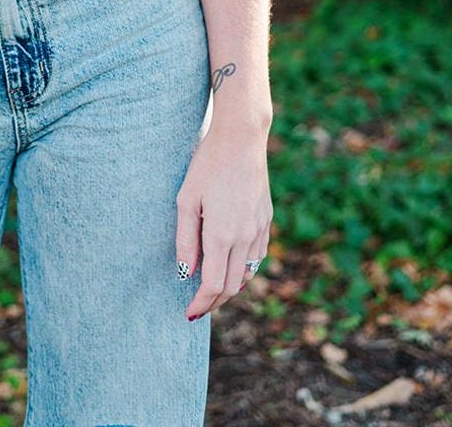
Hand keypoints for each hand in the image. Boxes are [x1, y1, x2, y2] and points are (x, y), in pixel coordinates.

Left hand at [176, 125, 271, 320]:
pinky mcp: (266, 221)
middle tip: (198, 306)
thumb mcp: (186, 199)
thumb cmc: (207, 165)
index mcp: (222, 235)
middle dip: (214, 301)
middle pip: (232, 287)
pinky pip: (257, 257)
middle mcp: (244, 238)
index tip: (189, 312)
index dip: (201, 303)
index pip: (213, 285)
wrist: (241, 138)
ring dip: (230, 288)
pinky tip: (231, 265)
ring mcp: (259, 230)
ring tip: (212, 290)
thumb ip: (186, 239)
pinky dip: (244, 270)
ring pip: (247, 275)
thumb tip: (186, 273)